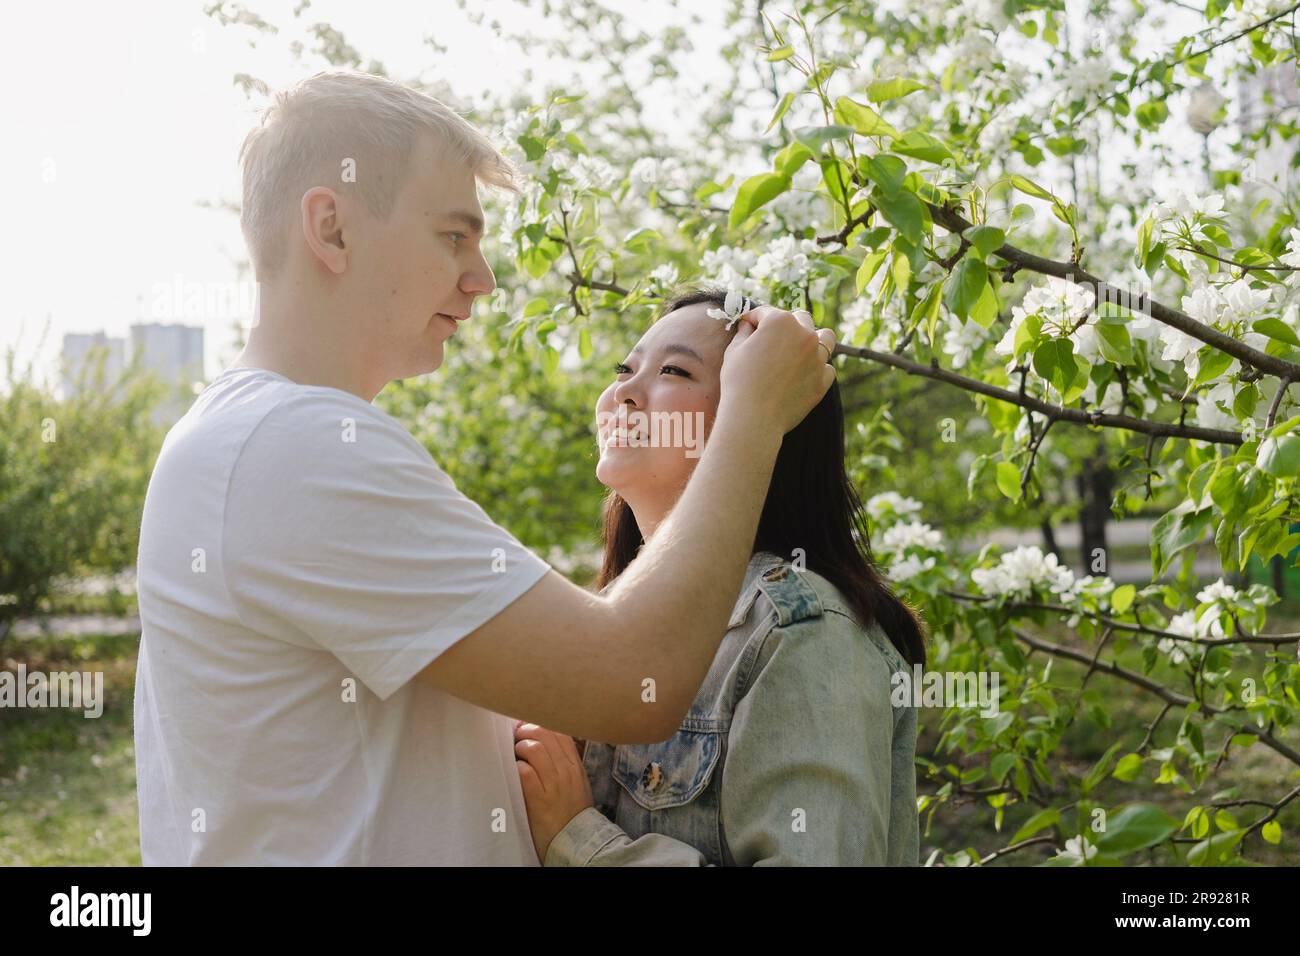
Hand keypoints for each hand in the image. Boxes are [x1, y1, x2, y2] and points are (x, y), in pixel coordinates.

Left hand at [514, 720, 594, 863]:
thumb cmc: (571, 812)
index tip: (527, 726)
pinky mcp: (539, 799)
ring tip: (514, 755)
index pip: (559, 731)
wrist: (575, 841)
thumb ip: (564, 762)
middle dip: (525, 730)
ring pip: (534, 748)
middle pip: (545, 734)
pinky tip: (514, 772)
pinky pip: (524, 772)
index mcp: (576, 765)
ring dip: (519, 747)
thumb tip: (543, 740)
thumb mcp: (577, 783)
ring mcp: (554, 784)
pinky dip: (516, 767)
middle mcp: (567, 771)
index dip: (540, 723)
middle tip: (516, 737)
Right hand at [720, 306, 836, 433]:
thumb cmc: (739, 381)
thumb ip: (744, 333)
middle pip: (800, 318)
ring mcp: (818, 358)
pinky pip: (827, 367)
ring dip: (814, 339)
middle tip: (773, 338)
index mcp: (781, 321)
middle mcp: (805, 334)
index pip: (766, 312)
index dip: (753, 319)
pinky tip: (803, 374)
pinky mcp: (823, 380)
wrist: (754, 417)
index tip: (747, 326)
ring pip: (826, 338)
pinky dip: (817, 368)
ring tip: (801, 349)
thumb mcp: (734, 350)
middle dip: (786, 325)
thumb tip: (748, 326)